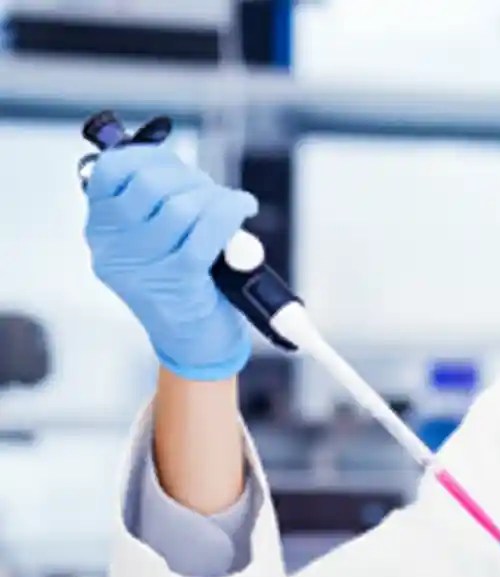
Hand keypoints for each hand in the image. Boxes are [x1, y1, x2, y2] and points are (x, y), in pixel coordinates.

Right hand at [84, 144, 257, 380]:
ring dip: (215, 197)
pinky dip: (231, 211)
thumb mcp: (156, 237)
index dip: (149, 158)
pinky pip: (207, 232)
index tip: (176, 166)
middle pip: (150, 184)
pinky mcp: (177, 282)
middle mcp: (114, 248)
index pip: (111, 171)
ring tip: (230, 206)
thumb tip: (179, 167)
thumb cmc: (184, 281)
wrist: (195, 341)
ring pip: (181, 207)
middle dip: (189, 178)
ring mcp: (143, 267)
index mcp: (102, 230)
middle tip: (211, 192)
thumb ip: (157, 201)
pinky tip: (242, 208)